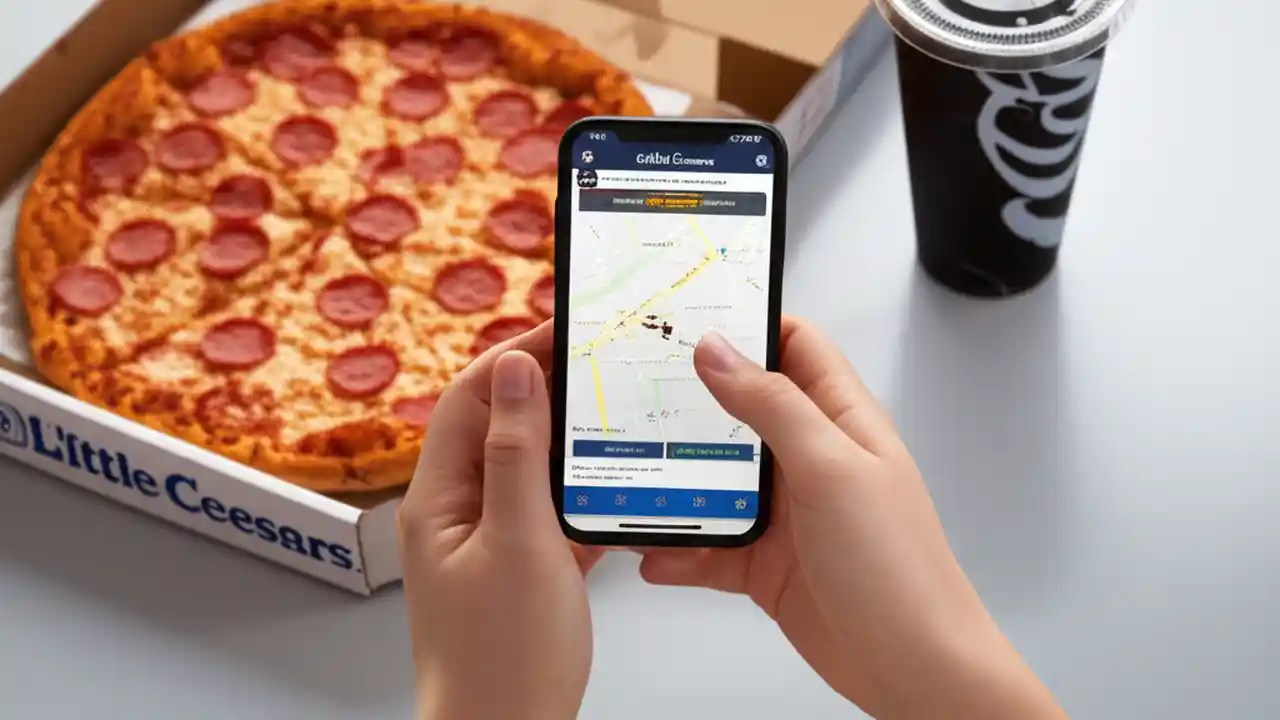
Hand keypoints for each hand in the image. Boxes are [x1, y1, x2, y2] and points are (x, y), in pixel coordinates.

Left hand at [399, 322, 602, 719]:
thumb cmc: (502, 659)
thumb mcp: (519, 542)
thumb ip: (517, 453)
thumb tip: (516, 372)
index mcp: (439, 497)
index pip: (469, 396)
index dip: (514, 354)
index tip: (561, 327)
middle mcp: (455, 510)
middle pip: (496, 423)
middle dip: (544, 387)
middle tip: (596, 360)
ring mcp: (484, 537)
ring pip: (524, 463)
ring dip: (564, 436)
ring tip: (612, 409)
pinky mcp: (514, 563)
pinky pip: (543, 506)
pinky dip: (576, 487)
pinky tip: (612, 483)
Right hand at [640, 317, 1066, 718]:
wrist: (913, 668)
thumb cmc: (898, 569)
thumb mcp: (831, 469)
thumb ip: (772, 406)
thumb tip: (719, 350)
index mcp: (840, 419)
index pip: (794, 346)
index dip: (748, 322)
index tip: (689, 314)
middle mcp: (812, 458)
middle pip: (741, 411)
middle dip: (689, 403)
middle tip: (635, 391)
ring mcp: (788, 512)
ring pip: (716, 480)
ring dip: (675, 482)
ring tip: (631, 477)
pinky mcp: (767, 562)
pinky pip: (711, 544)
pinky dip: (681, 549)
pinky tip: (655, 554)